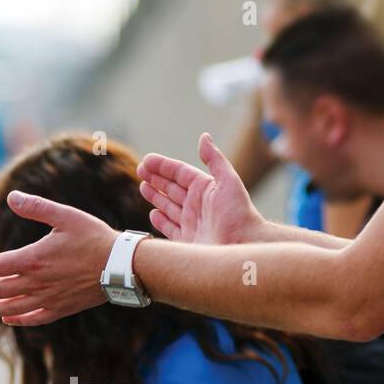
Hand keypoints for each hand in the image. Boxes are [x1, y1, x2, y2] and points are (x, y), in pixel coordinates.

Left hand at [0, 190, 117, 325]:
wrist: (122, 267)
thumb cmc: (94, 238)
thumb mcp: (65, 216)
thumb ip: (36, 207)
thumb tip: (12, 197)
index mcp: (34, 259)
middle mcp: (37, 283)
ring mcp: (48, 299)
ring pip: (11, 308)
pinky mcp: (61, 308)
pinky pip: (34, 318)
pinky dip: (19, 319)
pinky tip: (9, 318)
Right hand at [136, 132, 265, 244]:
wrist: (243, 246)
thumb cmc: (239, 214)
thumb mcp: (228, 181)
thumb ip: (214, 159)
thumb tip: (204, 137)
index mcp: (205, 189)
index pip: (180, 173)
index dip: (163, 166)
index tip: (146, 160)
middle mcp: (196, 205)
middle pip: (171, 188)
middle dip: (156, 178)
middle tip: (140, 170)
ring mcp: (191, 223)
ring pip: (168, 206)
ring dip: (155, 196)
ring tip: (143, 187)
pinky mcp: (187, 242)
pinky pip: (169, 228)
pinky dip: (160, 221)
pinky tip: (153, 213)